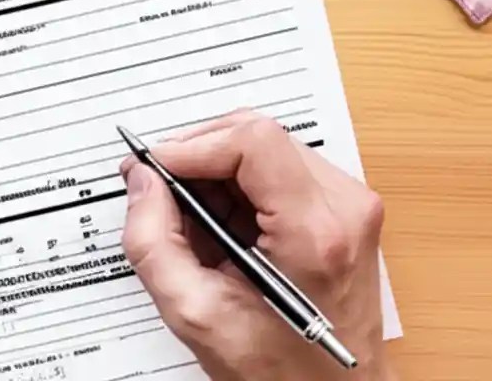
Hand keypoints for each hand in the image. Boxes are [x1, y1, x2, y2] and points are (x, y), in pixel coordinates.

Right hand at [120, 112, 394, 380]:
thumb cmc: (281, 371)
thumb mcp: (196, 313)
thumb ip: (154, 240)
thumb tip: (142, 182)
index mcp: (314, 233)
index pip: (252, 141)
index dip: (192, 145)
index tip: (155, 167)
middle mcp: (343, 208)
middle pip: (258, 135)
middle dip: (199, 155)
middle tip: (161, 189)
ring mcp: (349, 205)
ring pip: (266, 148)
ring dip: (218, 171)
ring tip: (192, 216)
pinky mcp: (344, 208)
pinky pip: (281, 168)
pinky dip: (240, 184)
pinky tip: (222, 223)